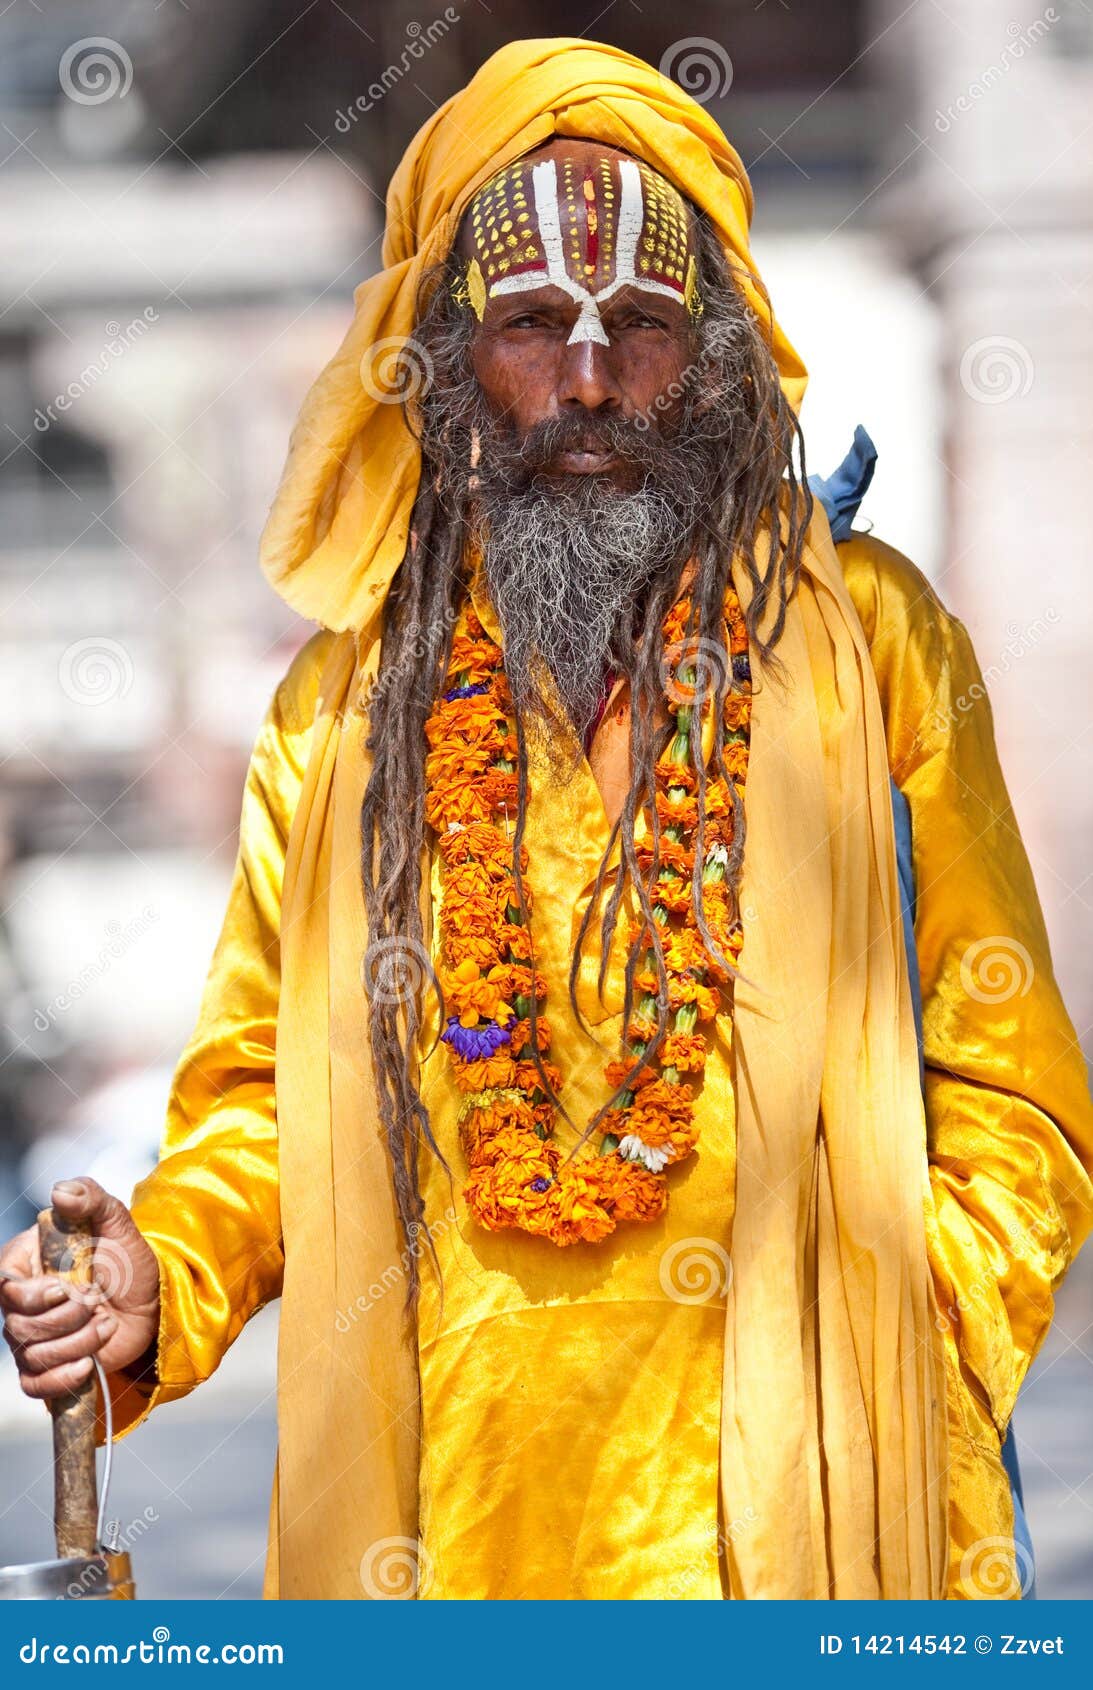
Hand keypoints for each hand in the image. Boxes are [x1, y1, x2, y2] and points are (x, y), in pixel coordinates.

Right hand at [0, 1178, 159, 1399]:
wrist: (153, 1300)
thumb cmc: (128, 1259)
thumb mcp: (117, 1222)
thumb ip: (92, 1198)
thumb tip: (60, 1192)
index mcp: (28, 1264)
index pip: (4, 1286)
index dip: (31, 1294)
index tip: (65, 1287)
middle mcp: (23, 1304)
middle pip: (18, 1326)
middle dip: (66, 1317)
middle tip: (97, 1301)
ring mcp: (34, 1337)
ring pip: (32, 1356)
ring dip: (77, 1342)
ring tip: (106, 1324)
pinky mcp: (50, 1366)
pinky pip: (35, 1386)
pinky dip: (61, 1379)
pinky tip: (89, 1364)